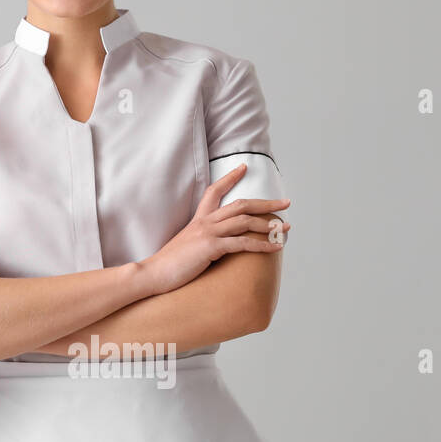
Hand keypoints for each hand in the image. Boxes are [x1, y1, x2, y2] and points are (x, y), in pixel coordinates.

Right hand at [137, 164, 290, 295]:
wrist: (154, 273)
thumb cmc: (169, 263)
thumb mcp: (186, 245)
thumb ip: (200, 239)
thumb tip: (214, 243)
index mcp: (198, 220)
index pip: (214, 191)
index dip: (230, 178)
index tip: (244, 167)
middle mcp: (204, 222)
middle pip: (240, 204)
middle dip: (266, 203)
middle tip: (285, 202)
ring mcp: (208, 233)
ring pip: (245, 221)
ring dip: (270, 224)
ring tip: (286, 227)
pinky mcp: (211, 247)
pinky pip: (243, 243)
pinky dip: (263, 245)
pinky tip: (276, 248)